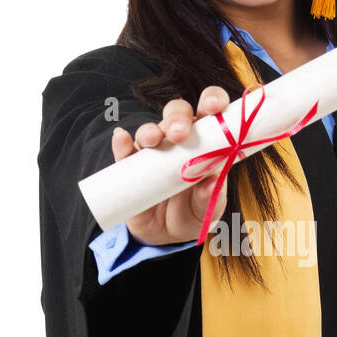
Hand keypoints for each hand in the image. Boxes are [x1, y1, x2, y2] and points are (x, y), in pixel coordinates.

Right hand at [111, 87, 231, 245]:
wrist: (163, 235)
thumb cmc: (192, 213)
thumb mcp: (206, 211)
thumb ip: (210, 197)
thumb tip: (212, 181)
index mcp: (206, 142)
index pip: (211, 112)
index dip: (213, 101)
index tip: (214, 107)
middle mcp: (179, 139)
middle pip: (178, 113)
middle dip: (178, 118)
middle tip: (179, 134)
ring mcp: (153, 150)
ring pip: (151, 130)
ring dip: (150, 131)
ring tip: (152, 140)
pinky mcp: (130, 165)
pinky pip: (125, 150)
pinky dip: (122, 143)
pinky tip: (122, 138)